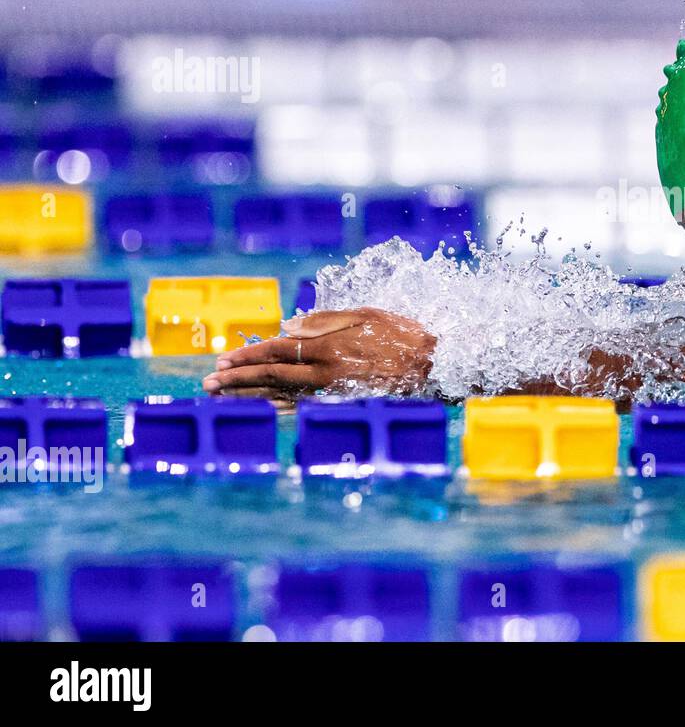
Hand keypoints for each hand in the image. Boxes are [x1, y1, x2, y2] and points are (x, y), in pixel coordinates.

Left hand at [201, 308, 437, 404]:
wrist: (434, 365)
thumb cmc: (402, 334)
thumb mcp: (365, 313)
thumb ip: (324, 320)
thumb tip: (287, 327)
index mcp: (327, 346)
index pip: (276, 350)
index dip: (247, 356)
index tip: (223, 360)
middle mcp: (324, 372)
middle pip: (270, 377)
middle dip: (236, 380)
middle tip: (209, 384)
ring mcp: (332, 393)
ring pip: (280, 397)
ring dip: (248, 399)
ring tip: (222, 399)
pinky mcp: (341, 406)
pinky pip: (302, 411)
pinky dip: (276, 412)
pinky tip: (259, 413)